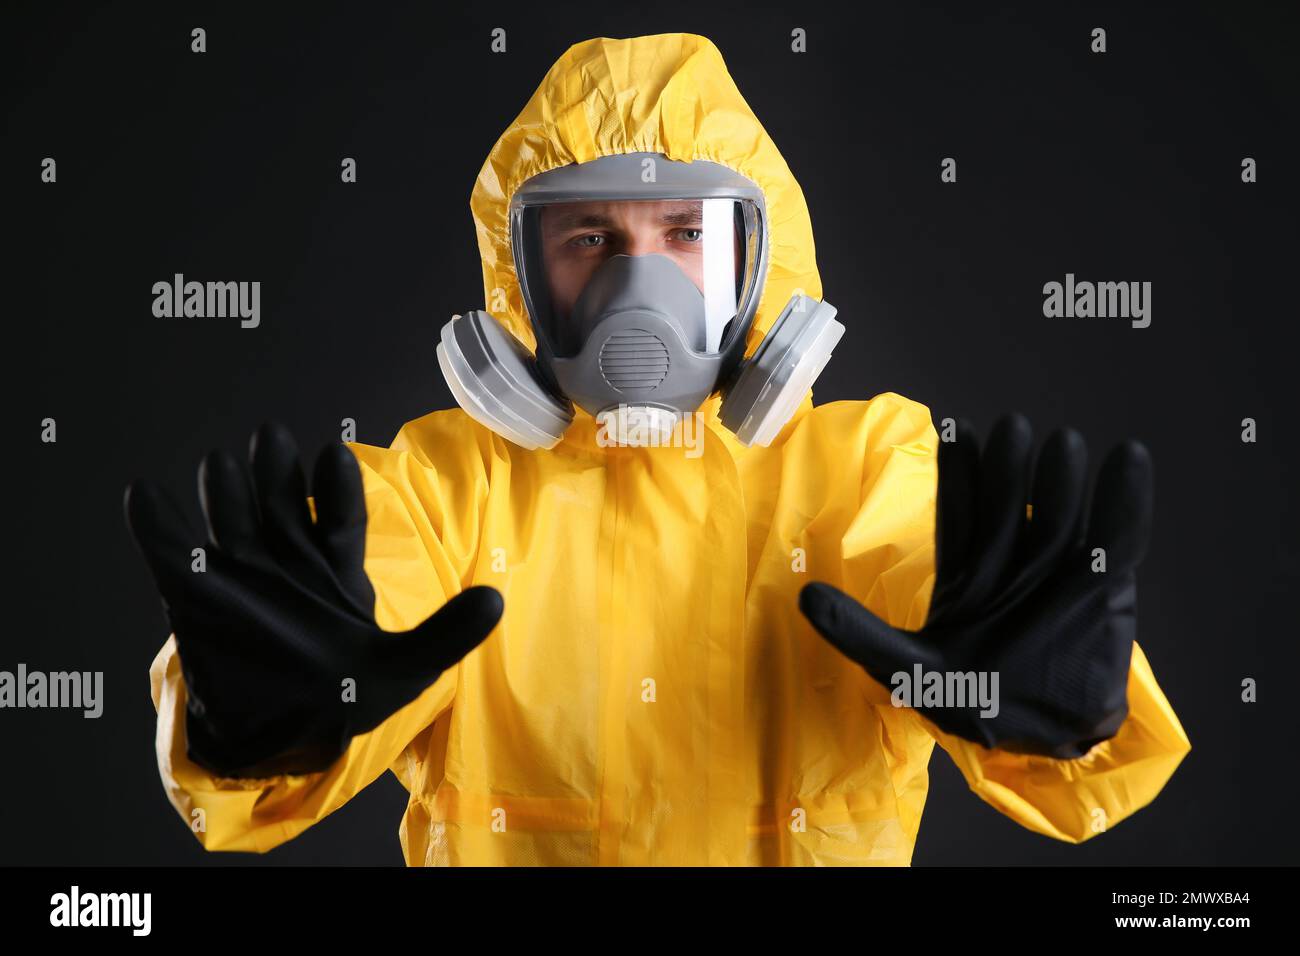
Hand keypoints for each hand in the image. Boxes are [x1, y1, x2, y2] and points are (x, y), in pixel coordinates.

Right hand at [125, 422, 502, 777]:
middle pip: (281, 503)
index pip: (340, 516)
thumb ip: (446, 635)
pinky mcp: (195, 595)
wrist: (281, 734)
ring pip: (231, 518)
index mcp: (337, 565)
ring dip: (225, 491)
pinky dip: (156, 525)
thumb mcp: (406, 669)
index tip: (334, 452)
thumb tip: (497, 601)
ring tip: (222, 462)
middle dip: (275, 471)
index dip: (336, 487)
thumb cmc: (345, 693)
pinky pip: (172, 553)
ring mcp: (241, 572)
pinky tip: (144, 493)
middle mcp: (289, 558)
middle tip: (270, 436)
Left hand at [800, 415, 1152, 758]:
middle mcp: (1009, 563)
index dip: (961, 476)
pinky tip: (1129, 456)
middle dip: (1008, 467)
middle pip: (1008, 504)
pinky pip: (1117, 538)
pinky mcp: (1103, 588)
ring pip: (1056, 514)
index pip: (960, 514)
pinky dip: (1124, 501)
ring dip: (1058, 479)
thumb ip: (858, 633)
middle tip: (1010, 426)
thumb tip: (804, 598)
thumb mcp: (907, 669)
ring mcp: (1056, 572)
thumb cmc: (976, 702)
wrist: (1046, 741)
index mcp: (964, 575)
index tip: (959, 431)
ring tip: (1061, 440)